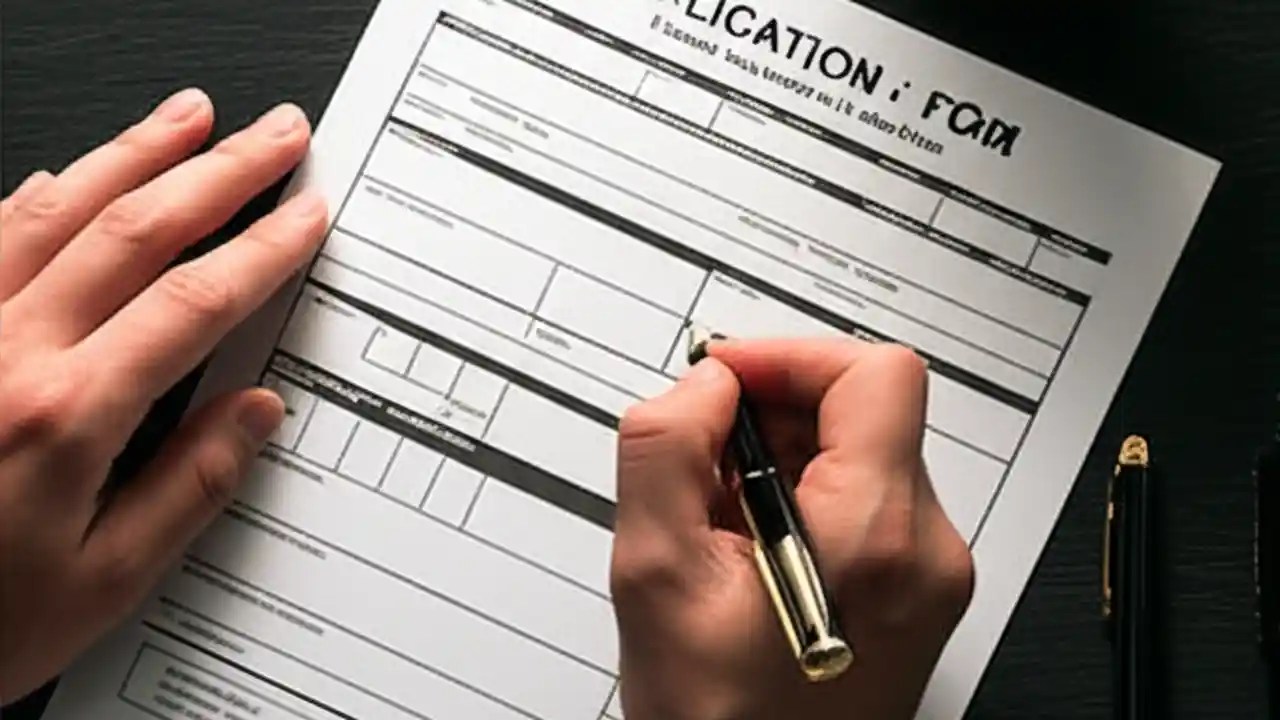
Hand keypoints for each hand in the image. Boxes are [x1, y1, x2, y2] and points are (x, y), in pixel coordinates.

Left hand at [0, 88, 327, 700]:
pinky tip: (69, 175)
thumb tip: (253, 415)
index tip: (304, 216)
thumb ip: (187, 490)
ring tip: (188, 117)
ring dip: (132, 154)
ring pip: (55, 211)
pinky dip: (40, 195)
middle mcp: (2, 353)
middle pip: (132, 231)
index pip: (192, 303)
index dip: (262, 249)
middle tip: (272, 134)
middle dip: (217, 172)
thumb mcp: (100, 586)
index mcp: (62, 415)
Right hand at [611, 339, 974, 719]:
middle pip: (865, 409)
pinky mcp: (920, 586)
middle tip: (704, 462)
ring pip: (862, 450)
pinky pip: (866, 497)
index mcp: (876, 537)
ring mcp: (931, 572)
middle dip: (773, 413)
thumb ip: (665, 451)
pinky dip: (803, 495)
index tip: (726, 379)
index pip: (874, 376)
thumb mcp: (654, 576)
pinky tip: (750, 546)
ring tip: (720, 520)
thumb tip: (702, 384)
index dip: (791, 358)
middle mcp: (926, 550)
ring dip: (782, 458)